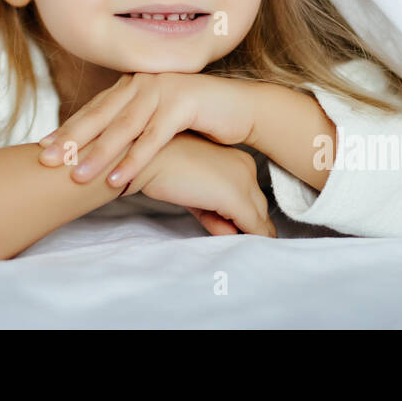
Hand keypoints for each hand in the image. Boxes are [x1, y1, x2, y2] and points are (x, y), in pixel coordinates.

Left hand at [37, 71, 257, 192]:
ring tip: (77, 176)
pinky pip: (153, 138)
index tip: (43, 147)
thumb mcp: (157, 116)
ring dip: (98, 154)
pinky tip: (117, 178)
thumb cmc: (195, 116)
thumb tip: (97, 140)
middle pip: (101, 115)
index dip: (68, 128)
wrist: (239, 108)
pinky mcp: (183, 104)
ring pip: (124, 128)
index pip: (94, 108)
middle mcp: (142, 82)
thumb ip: (131, 121)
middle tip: (47, 160)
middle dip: (72, 139)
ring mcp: (162, 90)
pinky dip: (134, 159)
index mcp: (132, 83)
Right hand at [127, 132, 275, 237]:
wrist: (142, 158)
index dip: (239, 215)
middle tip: (228, 236)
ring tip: (225, 237)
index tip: (224, 226)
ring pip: (259, 218)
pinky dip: (250, 238)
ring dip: (247, 233)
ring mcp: (243, 182)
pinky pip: (253, 226)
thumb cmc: (160, 169)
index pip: (249, 193)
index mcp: (236, 157)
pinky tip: (237, 242)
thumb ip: (212, 208)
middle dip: (246, 226)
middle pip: (258, 206)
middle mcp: (246, 166)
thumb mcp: (193, 190)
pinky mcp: (235, 198)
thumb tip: (229, 230)